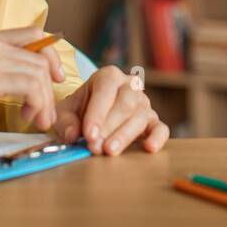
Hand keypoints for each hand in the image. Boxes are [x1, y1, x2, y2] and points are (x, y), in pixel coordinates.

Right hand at [0, 25, 64, 151]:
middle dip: (49, 88)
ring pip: (38, 73)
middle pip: (40, 56)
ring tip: (35, 119)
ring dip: (44, 101)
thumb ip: (1, 67)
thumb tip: (38, 74)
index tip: (55, 80)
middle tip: (44, 113)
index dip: (51, 56)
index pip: (33, 33)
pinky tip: (27, 117)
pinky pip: (31, 86)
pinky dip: (37, 104)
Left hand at [53, 65, 168, 155]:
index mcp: (108, 76)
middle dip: (109, 127)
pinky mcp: (154, 121)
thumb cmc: (80, 111)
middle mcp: (130, 86)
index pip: (106, 90)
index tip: (88, 134)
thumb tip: (72, 135)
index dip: (97, 113)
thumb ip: (66, 122)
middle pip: (125, 104)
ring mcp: (144, 103)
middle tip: (95, 146)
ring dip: (124, 135)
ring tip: (110, 151)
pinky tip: (149, 147)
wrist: (92, 116)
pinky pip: (161, 128)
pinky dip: (157, 138)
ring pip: (140, 117)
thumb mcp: (66, 112)